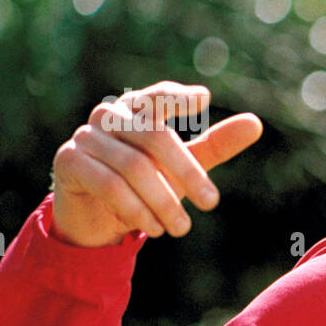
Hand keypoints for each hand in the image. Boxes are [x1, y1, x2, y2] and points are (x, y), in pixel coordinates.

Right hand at [50, 81, 262, 247]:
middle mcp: (109, 115)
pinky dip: (136, 209)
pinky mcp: (69, 162)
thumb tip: (256, 123)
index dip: (178, 97)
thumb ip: (216, 144)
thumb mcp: (184, 166)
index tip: (204, 99)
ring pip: (134, 167)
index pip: (158, 96)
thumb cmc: (147, 184)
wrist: (98, 219)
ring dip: (163, 202)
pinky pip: (109, 185)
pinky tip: (153, 229)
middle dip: (187, 173)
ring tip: (180, 228)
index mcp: (138, 108)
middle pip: (155, 137)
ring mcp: (85, 136)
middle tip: (211, 203)